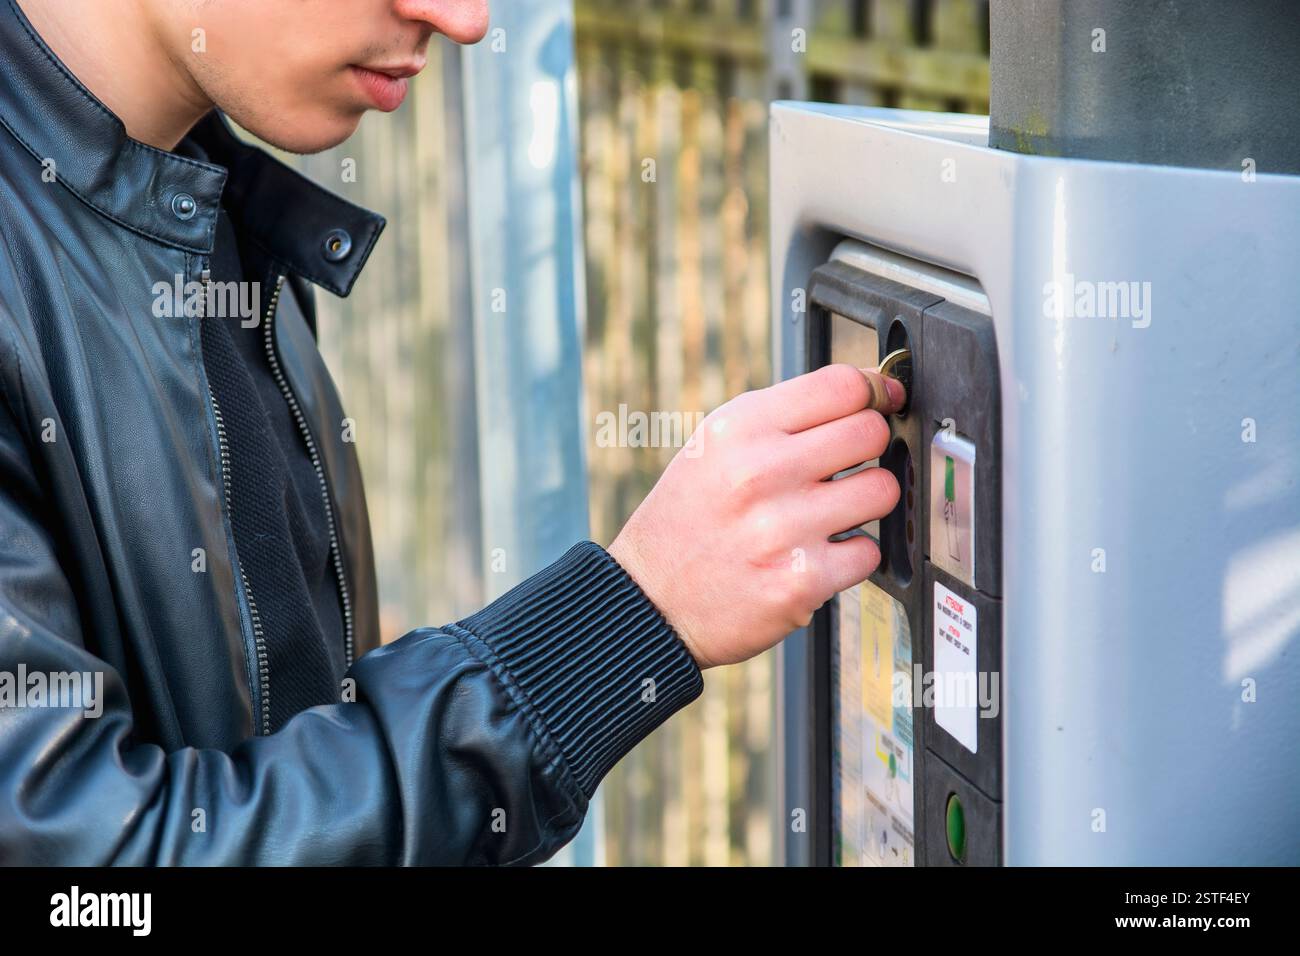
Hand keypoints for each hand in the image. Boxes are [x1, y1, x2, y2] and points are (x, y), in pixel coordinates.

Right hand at [608, 364, 904, 668]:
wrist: (651, 599)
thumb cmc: (691, 516)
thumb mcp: (717, 444)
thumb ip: (786, 416)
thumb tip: (871, 391)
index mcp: (740, 429)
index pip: (842, 385)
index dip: (872, 391)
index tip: (879, 402)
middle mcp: (760, 472)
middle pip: (872, 432)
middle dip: (870, 447)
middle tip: (847, 466)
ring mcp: (784, 529)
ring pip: (882, 491)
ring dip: (866, 502)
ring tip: (830, 512)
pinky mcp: (803, 581)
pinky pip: (869, 551)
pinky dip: (850, 555)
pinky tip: (815, 553)